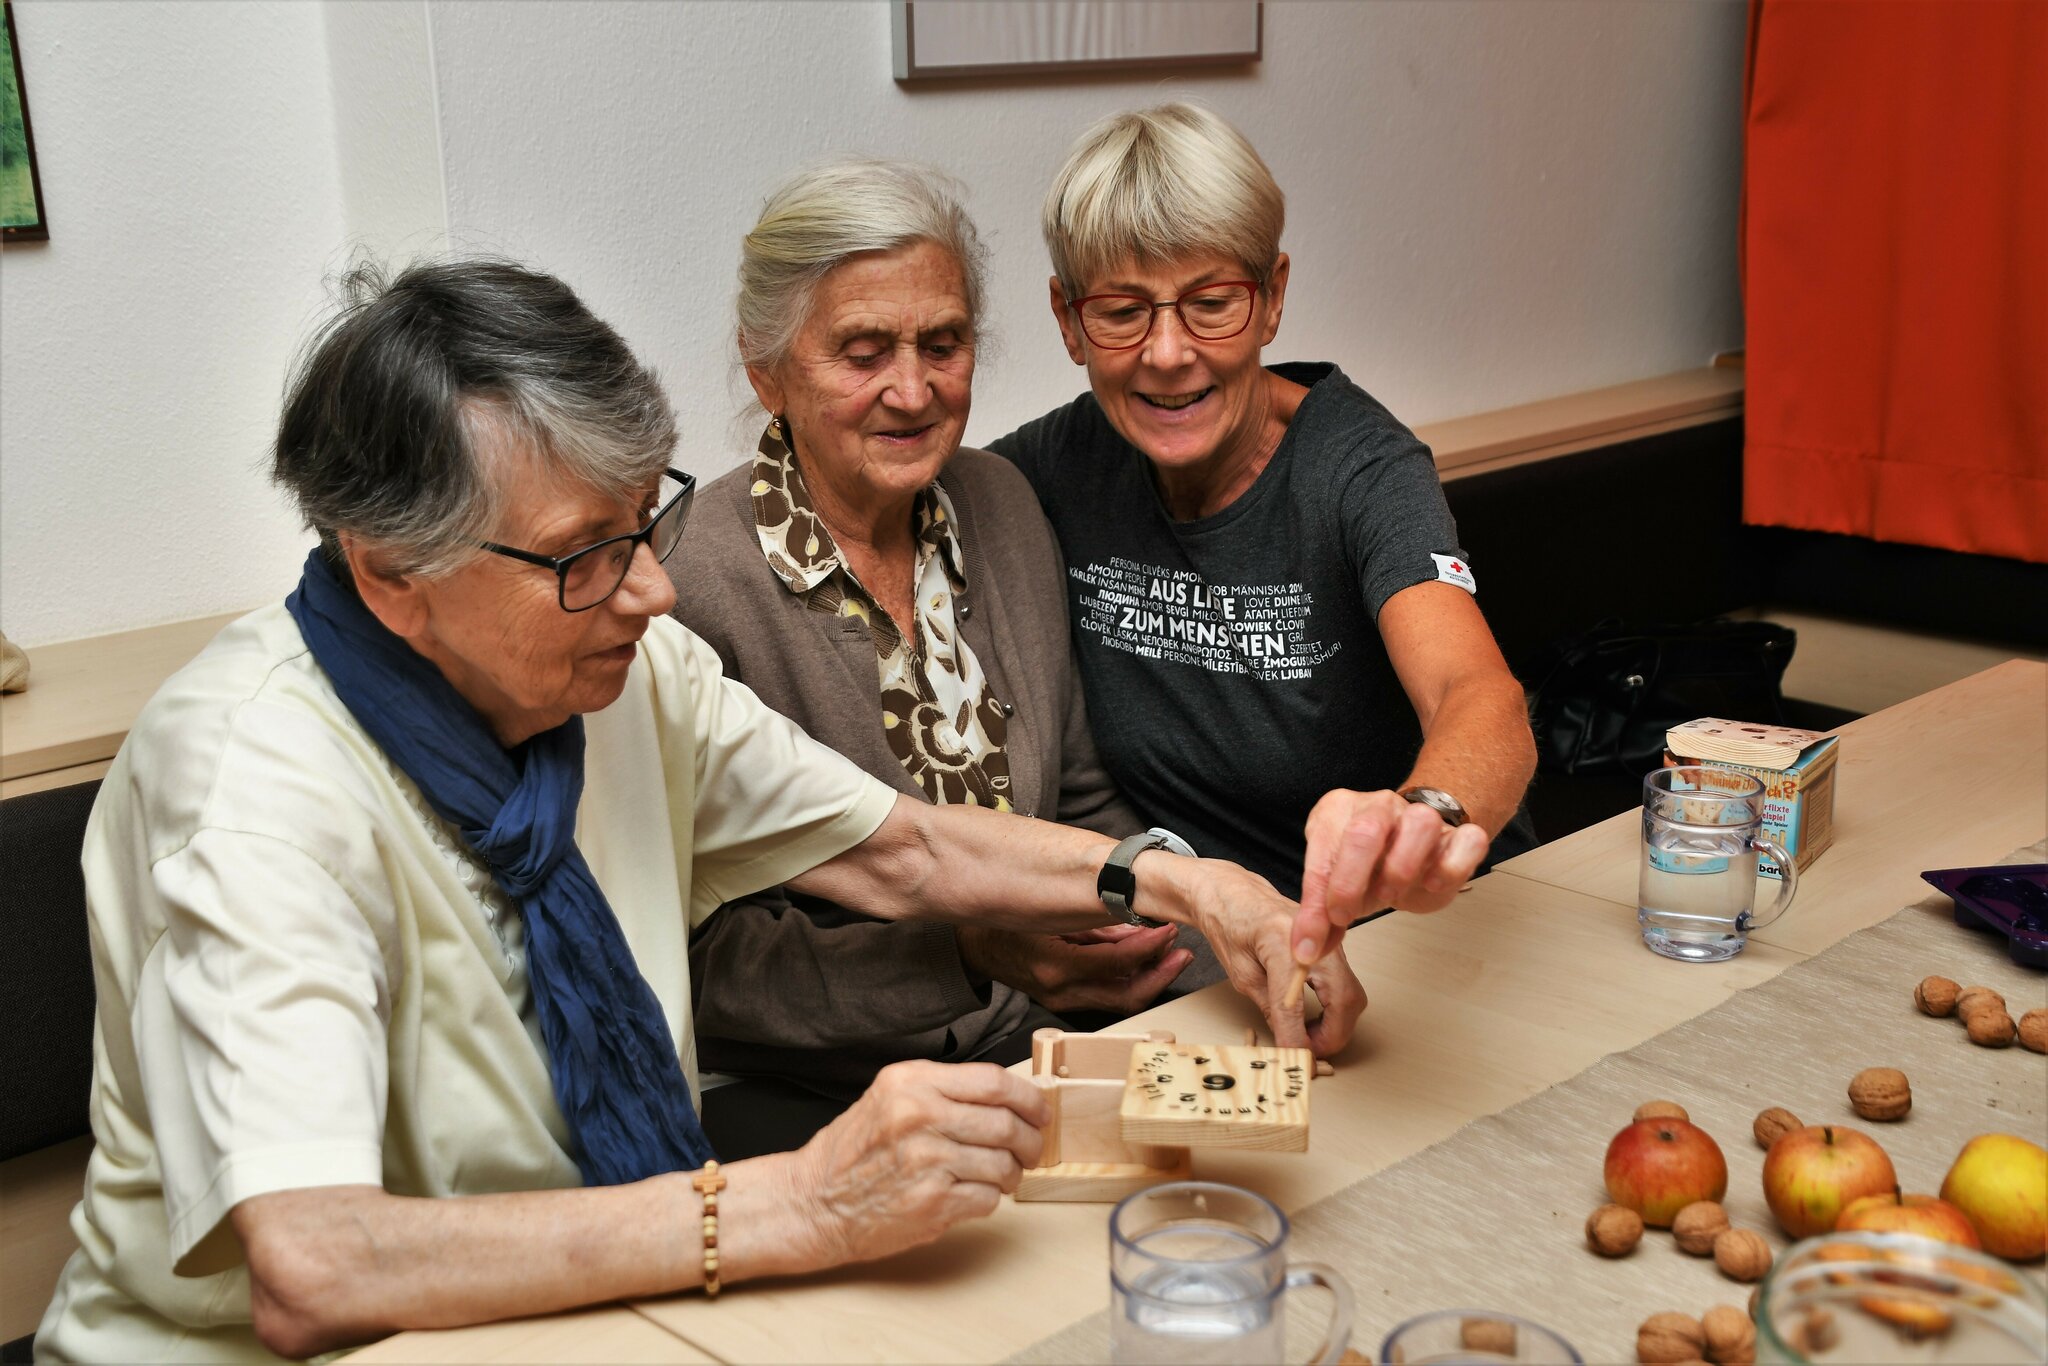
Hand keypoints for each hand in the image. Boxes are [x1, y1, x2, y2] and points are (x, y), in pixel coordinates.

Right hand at [791, 1061, 1048, 1267]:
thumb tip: (1007, 1098)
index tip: (1039, 1111)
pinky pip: (988, 1199)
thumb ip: (941, 1090)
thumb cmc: (853, 1152)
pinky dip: (989, 1199)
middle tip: (1031, 1149)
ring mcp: (928, 1161)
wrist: (813, 1201)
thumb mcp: (889, 1096)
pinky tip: (971, 1194)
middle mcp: (920, 1116)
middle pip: (1006, 1124)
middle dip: (1030, 1141)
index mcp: (912, 1082)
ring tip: (1000, 1176)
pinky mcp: (933, 1203)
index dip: (1028, 1098)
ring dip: (1011, 1174)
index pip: (993, 1081)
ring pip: (1003, 1164)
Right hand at [957, 922, 1191, 1014]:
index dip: (1149, 948)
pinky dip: (1130, 981)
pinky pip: (1107, 996)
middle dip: (1161, 974)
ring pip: (1121, 1000)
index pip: (1117, 963)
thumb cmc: (1007, 924)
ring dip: (1152, 979)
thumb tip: (1136, 921)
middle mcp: (1062, 990)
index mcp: (1057, 965)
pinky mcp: (1065, 1003)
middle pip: (1126, 995)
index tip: (1168, 930)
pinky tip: (1145, 963)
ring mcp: (1063, 1001)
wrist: (975, 948)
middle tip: (1182, 952)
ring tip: (1173, 957)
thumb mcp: (1051, 914)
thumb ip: (1094, 923)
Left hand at [1173, 857, 1365, 1056]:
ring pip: (1352, 994)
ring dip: (1336, 1025)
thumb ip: (1270, 1008)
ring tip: (1308, 1037)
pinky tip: (1315, 1019)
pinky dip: (1336, 1008)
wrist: (1234, 893)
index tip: (1296, 1062)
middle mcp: (1315, 937)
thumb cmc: (1230, 923)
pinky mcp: (1333, 945)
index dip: (1296, 1041)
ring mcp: (1329, 940)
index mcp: (1282, 941)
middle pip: (1344, 1000)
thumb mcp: (1240, 973)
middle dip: (1332, 1037)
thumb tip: (1289, 1043)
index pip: (1295, 1005)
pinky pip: (1346, 983)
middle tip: (1309, 1054)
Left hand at [1293, 788, 1488, 961]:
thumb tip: (1307, 952)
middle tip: (1344, 917)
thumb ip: (1322, 917)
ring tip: (1390, 894)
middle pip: (1366, 831)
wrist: (1411, 849)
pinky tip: (1433, 884)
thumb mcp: (1336, 890)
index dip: (1317, 897)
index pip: (1323, 849)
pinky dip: (1452, 866)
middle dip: (1350, 882)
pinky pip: (1468, 840)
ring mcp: (1422, 815)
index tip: (1312, 937)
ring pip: (1420, 825)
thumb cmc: (1367, 868)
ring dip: (1401, 868)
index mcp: (1339, 811)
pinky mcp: (1459, 834)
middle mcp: (1379, 806)